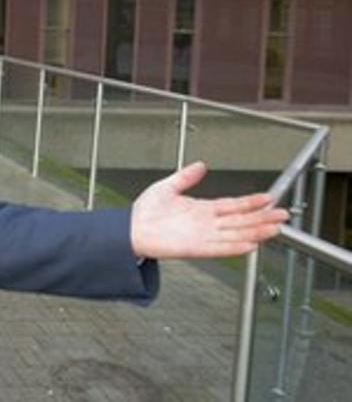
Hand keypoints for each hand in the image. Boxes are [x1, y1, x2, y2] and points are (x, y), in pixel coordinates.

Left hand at [130, 161, 288, 258]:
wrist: (130, 229)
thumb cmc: (145, 212)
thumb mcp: (167, 187)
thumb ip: (186, 177)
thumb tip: (200, 165)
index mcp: (202, 209)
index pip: (233, 205)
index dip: (252, 202)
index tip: (269, 198)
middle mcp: (206, 223)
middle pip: (241, 220)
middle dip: (263, 217)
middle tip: (283, 214)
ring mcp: (203, 236)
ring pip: (236, 234)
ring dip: (256, 231)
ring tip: (276, 228)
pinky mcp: (195, 248)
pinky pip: (220, 248)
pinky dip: (235, 246)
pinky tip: (250, 244)